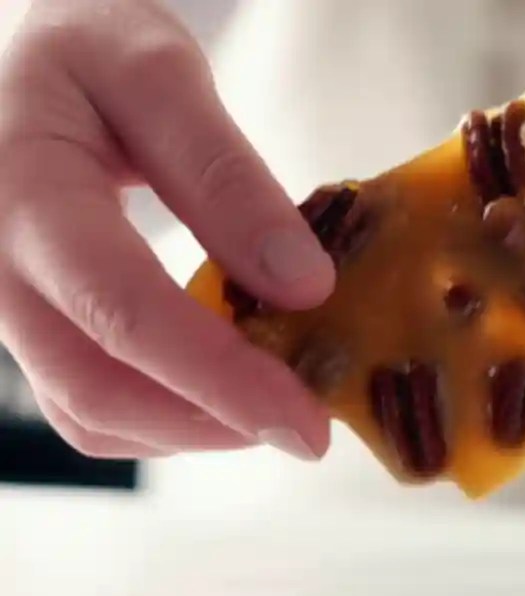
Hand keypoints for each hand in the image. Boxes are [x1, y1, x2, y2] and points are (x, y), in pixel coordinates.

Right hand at [0, 0, 334, 458]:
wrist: (28, 59)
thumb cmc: (94, 52)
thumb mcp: (160, 77)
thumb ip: (226, 176)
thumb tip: (303, 286)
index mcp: (27, 196)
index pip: (122, 308)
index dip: (218, 377)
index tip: (304, 418)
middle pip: (97, 387)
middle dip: (215, 423)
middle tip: (312, 432)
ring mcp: (9, 305)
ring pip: (91, 410)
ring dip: (194, 427)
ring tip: (282, 403)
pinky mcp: (35, 321)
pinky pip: (90, 399)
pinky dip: (169, 413)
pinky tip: (233, 386)